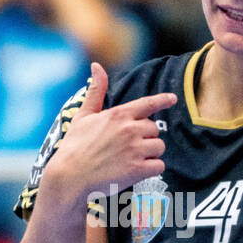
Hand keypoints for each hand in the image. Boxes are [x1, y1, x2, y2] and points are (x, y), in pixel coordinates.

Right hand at [40, 62, 176, 208]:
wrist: (69, 176)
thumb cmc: (74, 146)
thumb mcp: (83, 115)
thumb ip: (96, 91)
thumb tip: (96, 66)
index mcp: (118, 114)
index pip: (148, 104)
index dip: (162, 100)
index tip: (173, 99)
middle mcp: (130, 129)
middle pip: (154, 129)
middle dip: (146, 137)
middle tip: (127, 147)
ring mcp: (135, 150)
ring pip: (159, 148)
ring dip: (150, 154)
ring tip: (130, 159)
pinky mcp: (138, 169)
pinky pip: (159, 166)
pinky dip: (151, 169)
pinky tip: (136, 171)